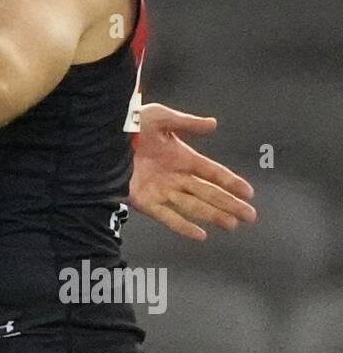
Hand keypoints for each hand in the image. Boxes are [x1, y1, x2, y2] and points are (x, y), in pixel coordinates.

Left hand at [129, 103, 257, 240]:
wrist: (102, 138)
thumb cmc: (131, 124)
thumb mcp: (161, 117)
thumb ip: (187, 123)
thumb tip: (214, 124)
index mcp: (181, 157)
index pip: (212, 172)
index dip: (230, 182)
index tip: (248, 193)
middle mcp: (175, 176)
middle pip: (207, 193)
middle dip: (229, 204)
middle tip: (250, 216)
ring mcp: (161, 190)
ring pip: (193, 206)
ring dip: (213, 215)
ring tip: (232, 224)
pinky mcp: (145, 201)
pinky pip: (167, 216)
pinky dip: (183, 226)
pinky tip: (201, 235)